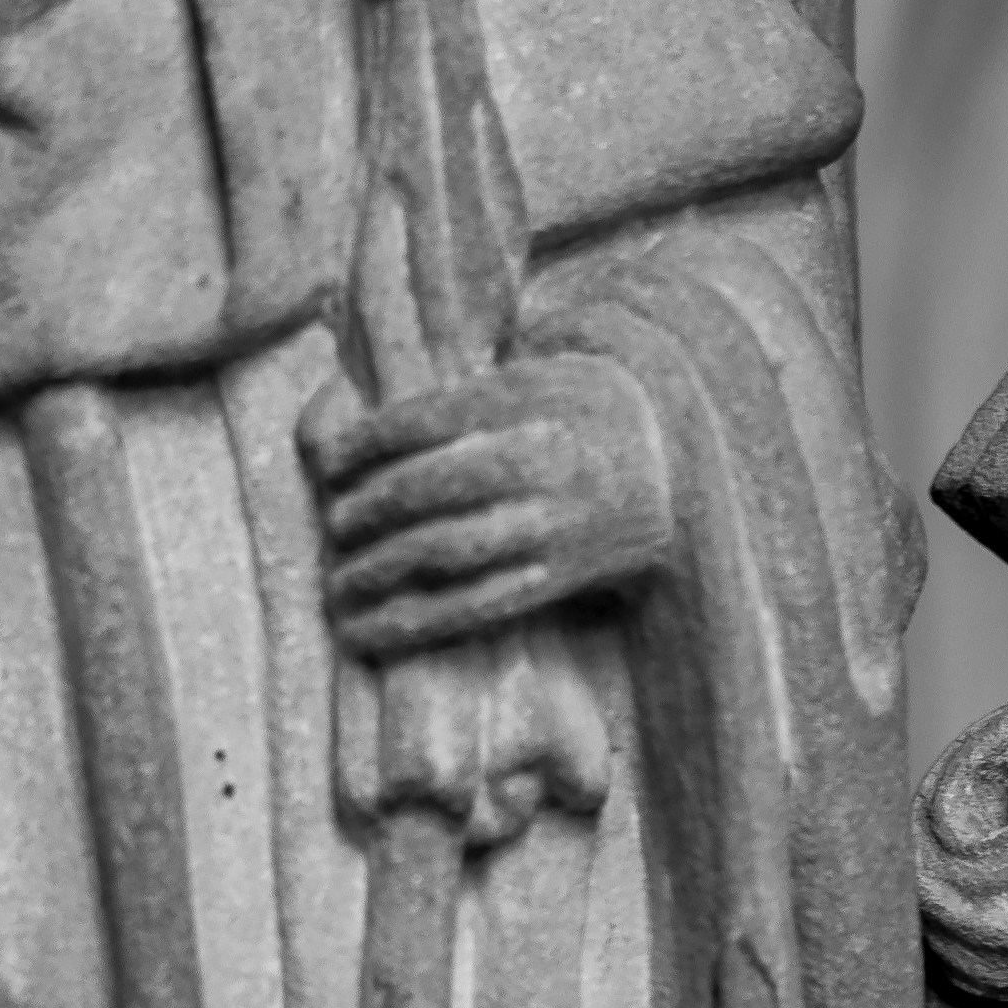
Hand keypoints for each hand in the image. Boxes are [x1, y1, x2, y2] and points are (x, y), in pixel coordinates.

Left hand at [312, 353, 670, 660]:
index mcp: (526, 400)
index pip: (418, 420)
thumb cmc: (591, 416)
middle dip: (362, 512)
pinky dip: (416, 623)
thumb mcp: (542, 375)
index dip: (360, 446)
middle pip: (423, 489)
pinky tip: (371, 632)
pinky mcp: (560, 575)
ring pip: (443, 551)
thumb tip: (365, 419)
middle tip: (333, 527)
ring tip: (339, 586)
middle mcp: (538, 461)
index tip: (327, 465)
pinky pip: (477, 605)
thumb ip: (470, 392)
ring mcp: (551, 523)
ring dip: (376, 572)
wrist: (681, 475)